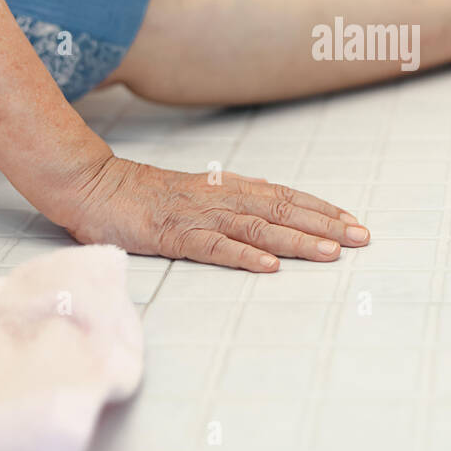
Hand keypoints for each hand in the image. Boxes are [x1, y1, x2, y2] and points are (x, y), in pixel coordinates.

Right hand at [65, 157, 369, 270]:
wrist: (90, 184)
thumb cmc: (141, 193)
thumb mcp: (195, 192)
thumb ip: (232, 196)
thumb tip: (270, 197)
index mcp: (226, 188)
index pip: (284, 196)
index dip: (321, 208)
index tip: (353, 222)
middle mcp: (219, 198)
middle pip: (281, 211)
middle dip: (324, 224)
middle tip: (361, 238)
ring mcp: (196, 216)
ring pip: (256, 228)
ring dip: (296, 240)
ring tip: (330, 252)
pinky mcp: (171, 234)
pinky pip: (212, 247)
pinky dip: (242, 256)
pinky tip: (268, 267)